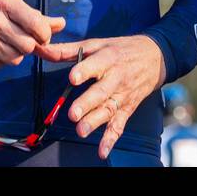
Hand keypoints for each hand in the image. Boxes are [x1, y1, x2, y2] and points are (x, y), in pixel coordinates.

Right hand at [0, 0, 65, 68]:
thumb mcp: (6, 1)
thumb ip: (34, 15)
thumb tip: (61, 24)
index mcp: (4, 3)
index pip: (37, 26)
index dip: (44, 34)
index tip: (41, 34)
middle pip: (28, 45)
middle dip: (30, 44)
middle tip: (23, 38)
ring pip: (16, 58)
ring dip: (16, 53)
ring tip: (6, 40)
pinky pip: (1, 64)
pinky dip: (2, 58)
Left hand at [37, 35, 165, 158]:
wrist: (155, 56)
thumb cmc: (119, 49)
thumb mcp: (96, 44)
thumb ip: (68, 50)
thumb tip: (41, 49)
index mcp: (108, 58)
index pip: (96, 64)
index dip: (84, 71)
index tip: (73, 78)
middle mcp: (116, 78)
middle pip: (101, 92)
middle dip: (87, 103)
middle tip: (73, 114)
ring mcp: (122, 95)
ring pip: (108, 110)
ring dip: (95, 122)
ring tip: (81, 131)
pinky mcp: (127, 108)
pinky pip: (119, 125)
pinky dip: (111, 139)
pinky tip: (102, 151)